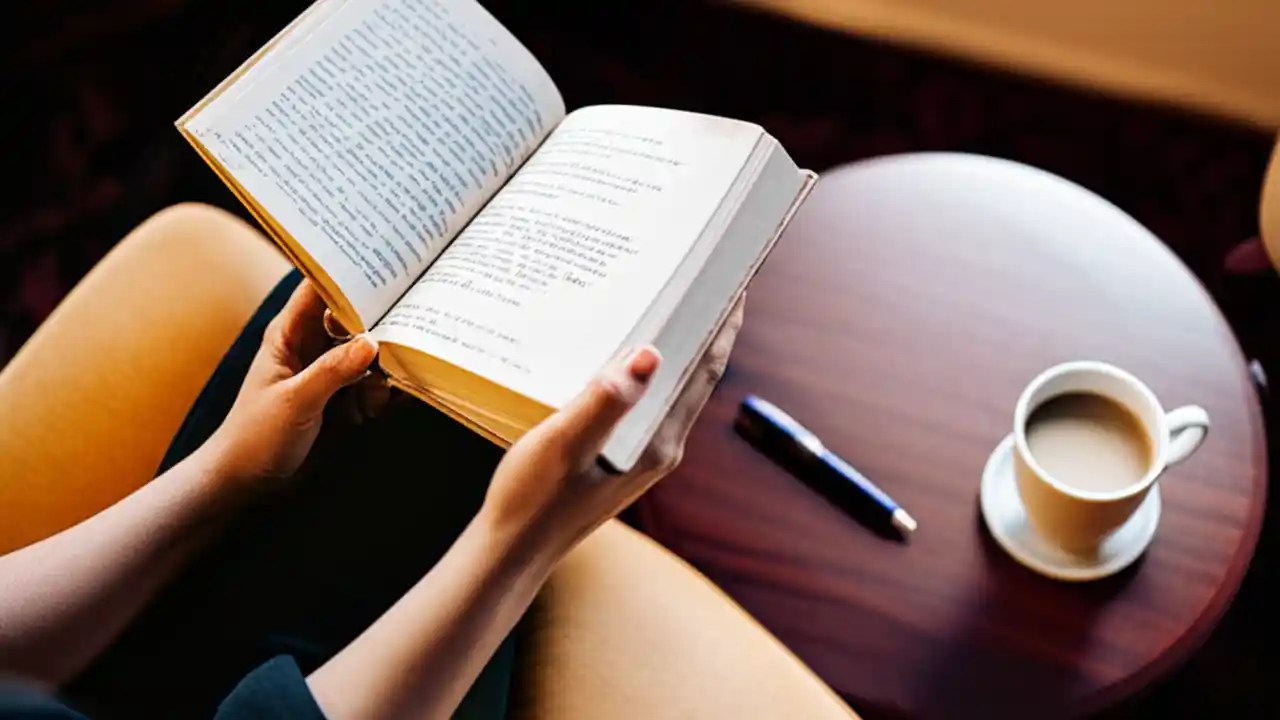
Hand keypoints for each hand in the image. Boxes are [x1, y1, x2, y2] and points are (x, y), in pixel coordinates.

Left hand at [204, 281, 383, 490]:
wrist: (248, 481)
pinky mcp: (343, 397)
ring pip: (371, 355)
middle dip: (380, 329)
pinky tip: (377, 411)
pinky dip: (382, 395)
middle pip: (356, 320)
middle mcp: (312, 347)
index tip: (386, 269)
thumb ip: (333, 370)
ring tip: (371, 402)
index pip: (320, 288)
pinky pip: (374, 385)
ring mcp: (330, 372)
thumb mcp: (295, 400)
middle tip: (402, 341)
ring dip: (381, 373)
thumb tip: (372, 341)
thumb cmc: (256, 436)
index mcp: (290, 334)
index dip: (349, 274)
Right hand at [481, 296, 744, 557]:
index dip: (724, 321)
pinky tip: (621, 349)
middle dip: (705, 323)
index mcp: (658, 441)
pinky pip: (644, 399)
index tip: (733, 276)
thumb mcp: (565, 442)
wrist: (511, 551)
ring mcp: (641, 452)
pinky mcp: (619, 455)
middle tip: (702, 271)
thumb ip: (607, 400)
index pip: (706, 369)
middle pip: (696, 372)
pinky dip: (644, 366)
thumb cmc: (533, 498)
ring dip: (676, 342)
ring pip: (670, 384)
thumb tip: (650, 354)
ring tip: (669, 296)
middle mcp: (660, 446)